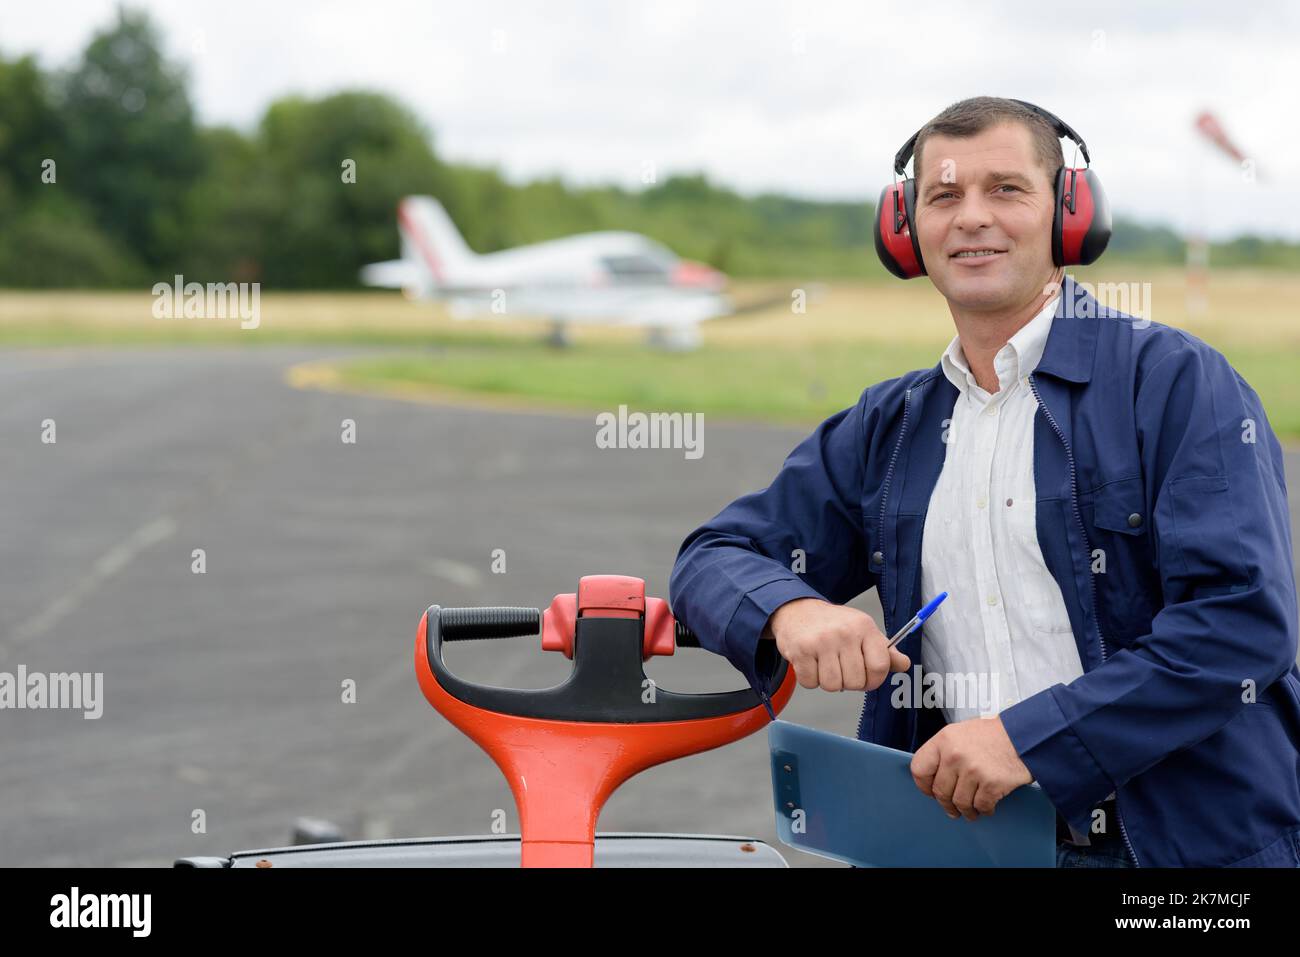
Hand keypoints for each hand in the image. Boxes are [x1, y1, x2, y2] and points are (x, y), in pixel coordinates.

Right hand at [764, 598, 909, 692]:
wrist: (796, 611)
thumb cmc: (833, 624)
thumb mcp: (863, 630)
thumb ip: (885, 651)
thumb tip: (904, 664)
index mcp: (864, 627)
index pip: (880, 666)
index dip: (874, 680)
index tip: (867, 678)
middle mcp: (844, 632)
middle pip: (856, 681)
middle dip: (849, 682)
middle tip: (841, 668)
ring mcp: (821, 641)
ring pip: (833, 686)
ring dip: (828, 682)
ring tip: (825, 665)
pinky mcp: (801, 651)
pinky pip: (810, 683)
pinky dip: (810, 679)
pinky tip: (810, 664)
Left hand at [910, 716, 1032, 819]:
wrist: (1024, 735)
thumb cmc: (993, 735)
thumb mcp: (960, 733)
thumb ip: (944, 751)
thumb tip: (933, 775)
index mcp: (944, 740)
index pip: (920, 769)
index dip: (923, 785)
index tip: (930, 791)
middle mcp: (955, 755)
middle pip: (940, 791)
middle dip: (946, 803)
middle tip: (952, 808)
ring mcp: (973, 770)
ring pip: (959, 802)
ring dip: (965, 811)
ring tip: (970, 810)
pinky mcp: (991, 784)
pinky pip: (981, 806)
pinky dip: (983, 810)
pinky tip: (986, 807)